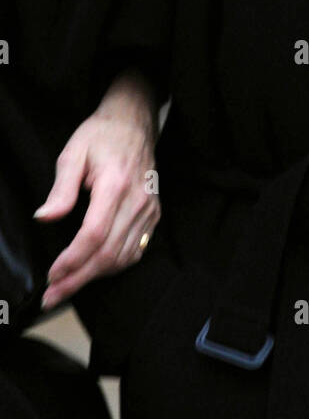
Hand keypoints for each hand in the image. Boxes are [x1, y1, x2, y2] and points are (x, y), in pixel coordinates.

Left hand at [34, 69, 160, 307]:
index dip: (72, 260)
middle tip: (52, 296)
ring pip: (123, 256)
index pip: (94, 234)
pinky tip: (95, 271)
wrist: (134, 122)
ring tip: (68, 287)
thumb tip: (45, 218)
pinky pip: (136, 250)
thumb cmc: (100, 135)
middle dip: (78, 279)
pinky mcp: (153, 214)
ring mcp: (149, 209)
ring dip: (94, 277)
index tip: (52, 275)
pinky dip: (114, 266)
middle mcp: (137, 201)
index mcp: (115, 184)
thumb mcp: (73, 154)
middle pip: (108, 253)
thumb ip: (61, 189)